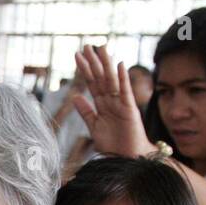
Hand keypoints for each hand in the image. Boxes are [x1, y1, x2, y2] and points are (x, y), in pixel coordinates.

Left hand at [73, 44, 152, 158]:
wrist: (126, 159)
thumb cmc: (112, 145)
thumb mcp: (94, 126)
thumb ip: (86, 112)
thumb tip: (75, 97)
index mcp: (102, 104)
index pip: (92, 83)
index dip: (85, 69)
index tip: (77, 55)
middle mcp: (111, 101)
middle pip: (101, 78)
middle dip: (94, 62)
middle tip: (87, 46)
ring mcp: (121, 103)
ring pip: (112, 80)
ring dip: (107, 65)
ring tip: (102, 49)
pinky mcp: (130, 109)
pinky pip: (126, 92)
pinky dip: (123, 79)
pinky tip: (120, 65)